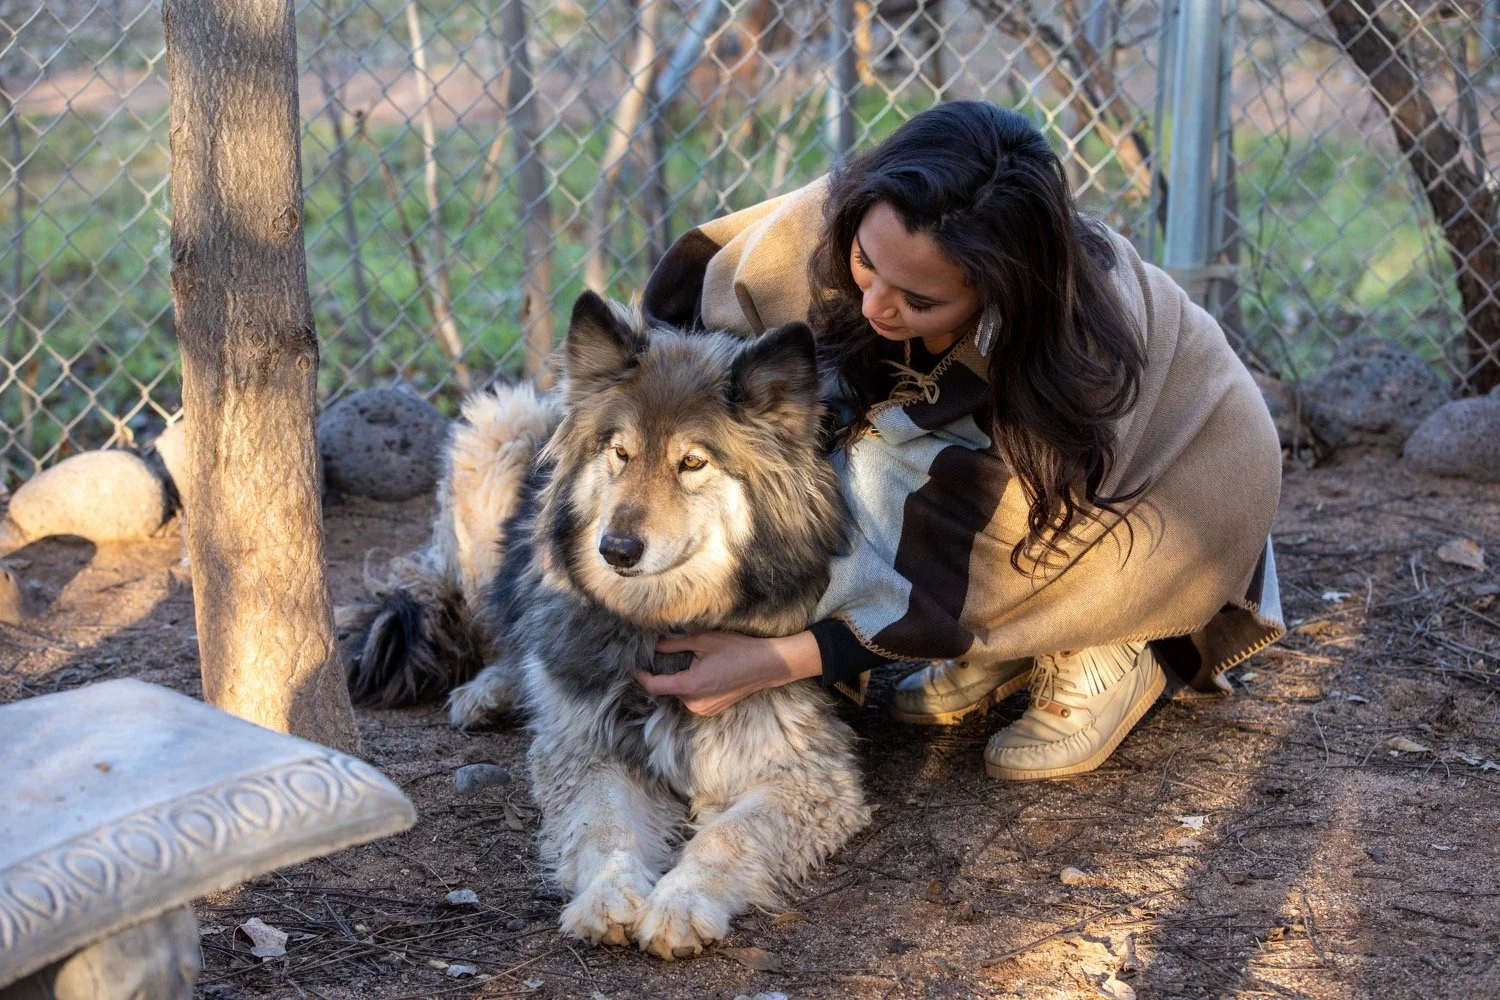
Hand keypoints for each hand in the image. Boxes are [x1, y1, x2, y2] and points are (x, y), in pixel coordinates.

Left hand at [634, 630, 821, 715]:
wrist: (767, 665)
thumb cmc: (737, 650)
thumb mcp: (703, 641)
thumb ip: (674, 644)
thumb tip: (654, 644)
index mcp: (690, 686)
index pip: (655, 687)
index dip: (642, 677)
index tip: (635, 667)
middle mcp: (695, 703)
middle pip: (669, 689)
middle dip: (667, 673)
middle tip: (671, 655)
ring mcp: (705, 709)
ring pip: (681, 694)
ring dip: (681, 680)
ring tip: (694, 662)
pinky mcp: (713, 709)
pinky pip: (693, 698)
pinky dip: (692, 686)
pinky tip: (705, 671)